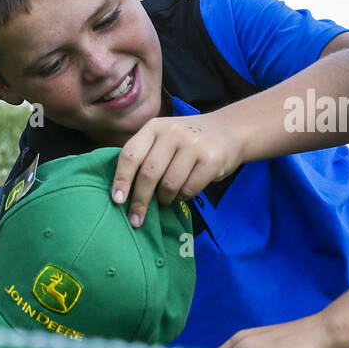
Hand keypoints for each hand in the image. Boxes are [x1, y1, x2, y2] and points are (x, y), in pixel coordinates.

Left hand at [112, 113, 243, 226]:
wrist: (230, 130)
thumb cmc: (189, 141)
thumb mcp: (164, 137)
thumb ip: (146, 155)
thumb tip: (125, 193)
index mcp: (154, 127)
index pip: (131, 155)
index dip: (121, 180)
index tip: (117, 201)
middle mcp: (172, 133)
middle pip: (148, 174)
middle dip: (140, 201)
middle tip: (136, 219)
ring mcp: (193, 146)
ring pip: (169, 185)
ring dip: (165, 199)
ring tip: (166, 200)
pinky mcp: (211, 160)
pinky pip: (189, 189)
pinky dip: (183, 198)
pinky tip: (183, 193)